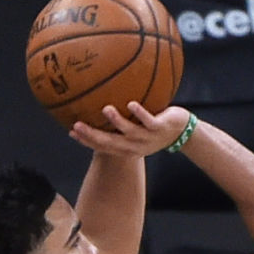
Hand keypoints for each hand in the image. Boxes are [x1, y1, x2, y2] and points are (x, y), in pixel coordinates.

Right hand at [68, 103, 193, 156]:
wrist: (182, 133)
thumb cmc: (154, 130)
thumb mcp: (135, 133)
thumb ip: (119, 126)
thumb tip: (100, 108)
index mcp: (126, 149)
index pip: (102, 147)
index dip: (86, 141)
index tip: (71, 131)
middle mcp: (135, 146)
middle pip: (110, 142)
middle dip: (93, 135)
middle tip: (77, 125)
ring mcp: (148, 138)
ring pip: (129, 132)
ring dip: (117, 121)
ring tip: (105, 109)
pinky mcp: (160, 128)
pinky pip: (149, 121)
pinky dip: (140, 113)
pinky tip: (131, 104)